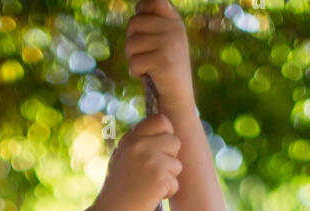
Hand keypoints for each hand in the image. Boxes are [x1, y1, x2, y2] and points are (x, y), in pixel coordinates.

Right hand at [93, 113, 181, 210]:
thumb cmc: (116, 193)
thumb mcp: (122, 160)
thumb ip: (139, 146)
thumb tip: (164, 133)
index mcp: (130, 139)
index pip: (161, 120)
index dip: (167, 134)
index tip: (161, 150)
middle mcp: (140, 145)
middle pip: (174, 142)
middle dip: (170, 160)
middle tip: (154, 175)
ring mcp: (150, 160)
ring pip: (177, 165)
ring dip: (168, 179)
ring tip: (149, 189)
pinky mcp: (159, 177)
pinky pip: (175, 183)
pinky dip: (166, 194)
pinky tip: (150, 199)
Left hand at [125, 0, 194, 116]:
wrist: (178, 101)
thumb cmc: (163, 73)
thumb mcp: (161, 42)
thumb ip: (151, 24)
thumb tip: (137, 7)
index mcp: (175, 21)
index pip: (151, 1)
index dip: (139, 13)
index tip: (141, 31)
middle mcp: (174, 29)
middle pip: (134, 23)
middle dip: (132, 42)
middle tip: (143, 56)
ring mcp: (170, 44)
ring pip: (131, 43)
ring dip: (132, 59)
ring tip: (146, 67)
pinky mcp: (163, 62)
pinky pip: (134, 62)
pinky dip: (135, 72)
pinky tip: (147, 76)